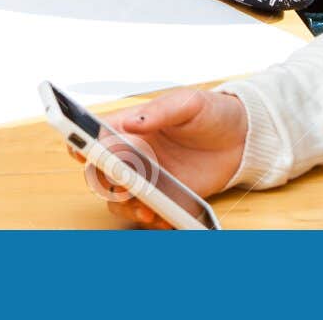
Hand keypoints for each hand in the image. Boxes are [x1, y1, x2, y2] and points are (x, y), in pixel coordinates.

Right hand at [72, 88, 248, 228]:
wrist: (244, 138)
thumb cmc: (210, 112)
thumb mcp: (188, 103)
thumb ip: (160, 111)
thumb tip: (133, 122)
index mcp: (129, 126)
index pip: (94, 135)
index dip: (79, 143)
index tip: (79, 152)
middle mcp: (132, 153)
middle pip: (101, 173)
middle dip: (106, 183)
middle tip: (124, 186)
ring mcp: (148, 177)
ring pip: (120, 199)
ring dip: (127, 207)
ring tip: (146, 210)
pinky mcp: (167, 196)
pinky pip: (149, 213)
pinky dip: (152, 219)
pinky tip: (164, 218)